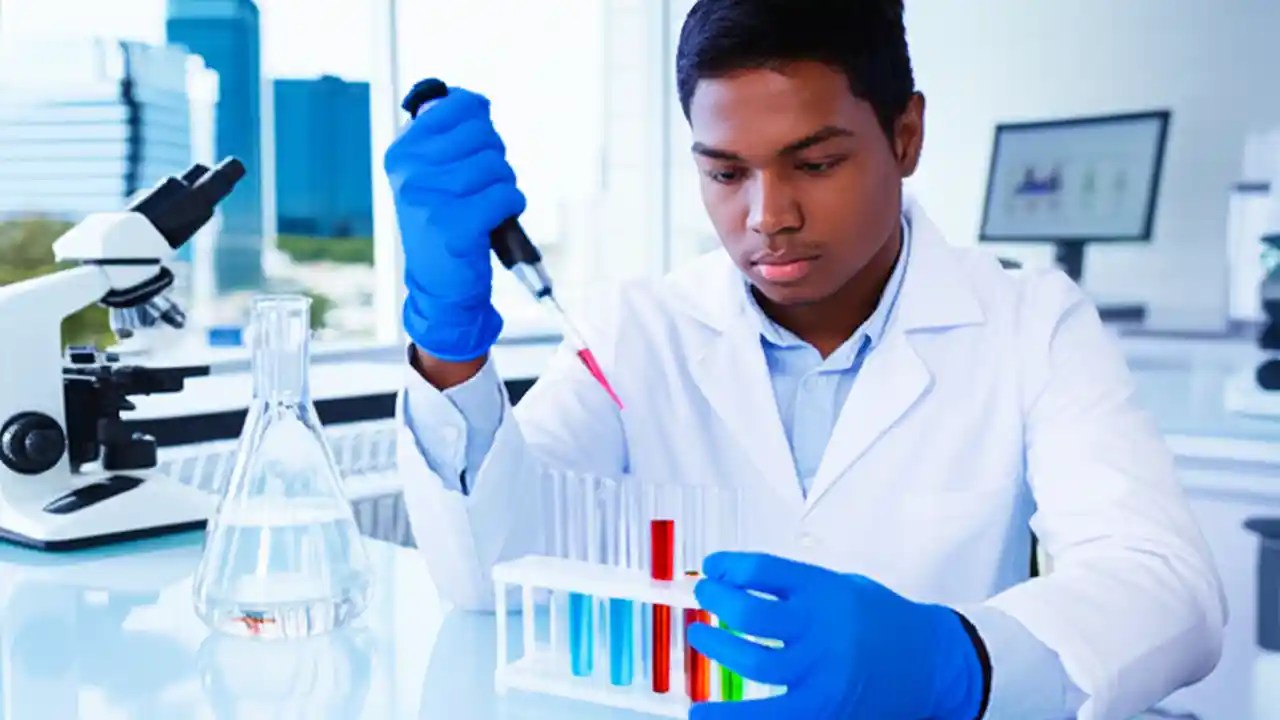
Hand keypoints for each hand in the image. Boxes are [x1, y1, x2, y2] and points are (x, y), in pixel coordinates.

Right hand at [384, 86, 525, 360]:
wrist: (441, 285)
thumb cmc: (445, 222)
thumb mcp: (431, 176)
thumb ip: (448, 136)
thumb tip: (476, 102)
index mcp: (402, 152)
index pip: (457, 106)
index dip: (480, 120)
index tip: (477, 143)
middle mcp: (410, 172)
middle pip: (482, 134)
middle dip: (495, 157)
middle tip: (483, 184)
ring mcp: (430, 199)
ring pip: (497, 166)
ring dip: (504, 185)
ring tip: (488, 206)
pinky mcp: (454, 226)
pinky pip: (505, 195)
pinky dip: (511, 206)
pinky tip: (497, 220)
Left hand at [688, 552, 986, 718]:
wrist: (934, 664)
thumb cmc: (885, 622)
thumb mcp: (843, 587)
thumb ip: (795, 588)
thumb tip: (734, 585)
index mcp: (826, 591)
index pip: (760, 569)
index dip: (726, 566)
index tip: (712, 567)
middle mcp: (821, 630)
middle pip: (747, 613)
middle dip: (715, 601)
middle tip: (703, 596)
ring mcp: (820, 673)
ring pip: (751, 660)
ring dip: (715, 646)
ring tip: (699, 635)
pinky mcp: (821, 710)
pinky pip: (764, 714)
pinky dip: (729, 716)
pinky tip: (701, 711)